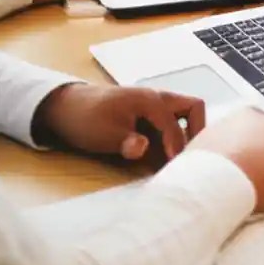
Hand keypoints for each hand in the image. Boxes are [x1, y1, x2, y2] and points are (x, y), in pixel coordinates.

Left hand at [32, 83, 204, 161]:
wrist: (66, 109)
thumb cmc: (86, 119)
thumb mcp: (104, 134)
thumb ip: (127, 142)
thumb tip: (143, 148)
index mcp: (150, 100)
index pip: (175, 124)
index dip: (177, 146)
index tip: (176, 166)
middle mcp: (158, 99)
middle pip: (194, 107)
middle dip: (196, 131)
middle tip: (189, 156)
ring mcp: (155, 106)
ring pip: (184, 114)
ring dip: (185, 134)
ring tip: (177, 158)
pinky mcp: (149, 115)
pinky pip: (172, 122)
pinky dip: (173, 137)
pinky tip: (163, 157)